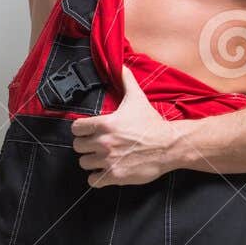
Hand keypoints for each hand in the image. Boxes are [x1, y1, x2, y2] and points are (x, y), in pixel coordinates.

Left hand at [70, 66, 177, 185]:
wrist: (169, 146)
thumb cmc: (152, 123)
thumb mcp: (137, 99)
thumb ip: (126, 80)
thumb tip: (120, 64)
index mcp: (105, 124)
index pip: (76, 128)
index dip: (81, 130)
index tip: (87, 131)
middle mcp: (103, 142)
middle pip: (78, 146)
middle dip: (86, 145)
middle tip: (95, 145)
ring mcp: (108, 160)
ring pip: (84, 163)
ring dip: (90, 161)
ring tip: (100, 158)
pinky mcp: (115, 176)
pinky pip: (93, 180)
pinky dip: (96, 177)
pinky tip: (104, 171)